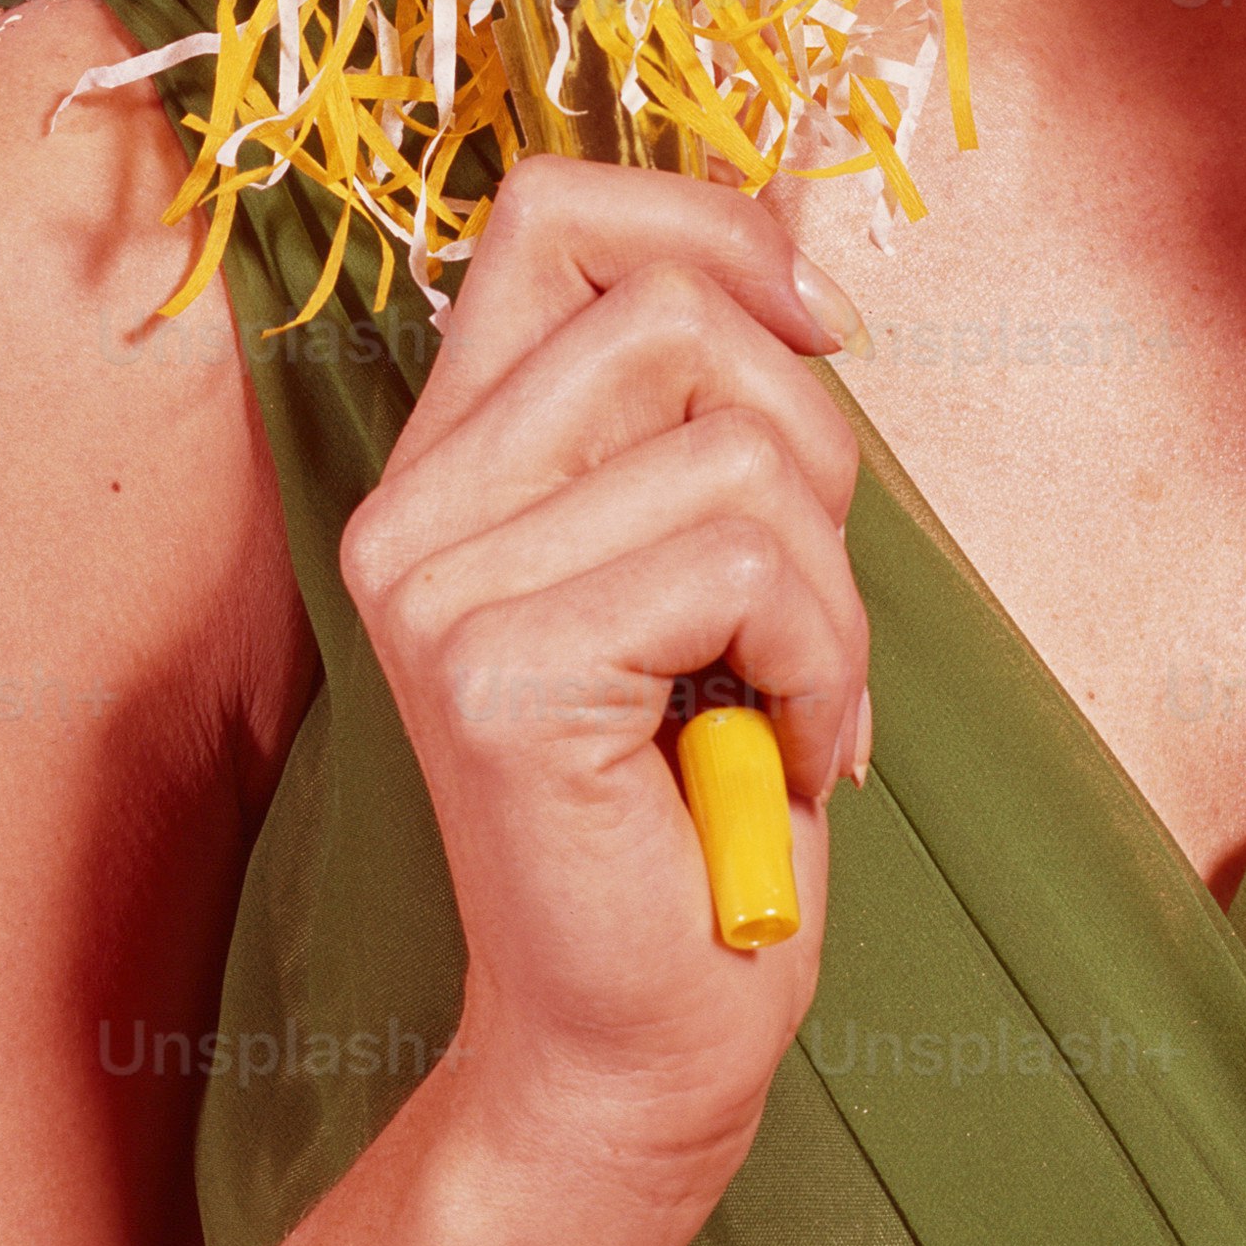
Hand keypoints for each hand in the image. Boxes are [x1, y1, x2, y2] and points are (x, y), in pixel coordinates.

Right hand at [336, 165, 869, 1237]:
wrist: (647, 1035)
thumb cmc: (701, 790)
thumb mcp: (711, 542)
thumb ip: (710, 394)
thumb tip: (795, 218)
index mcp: (453, 454)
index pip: (548, 210)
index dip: (707, 224)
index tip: (816, 322)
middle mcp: (415, 508)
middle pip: (672, 313)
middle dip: (811, 442)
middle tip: (801, 598)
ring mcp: (438, 591)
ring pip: (739, 449)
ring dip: (830, 588)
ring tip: (784, 699)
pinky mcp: (499, 676)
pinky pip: (749, 567)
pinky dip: (820, 663)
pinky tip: (774, 754)